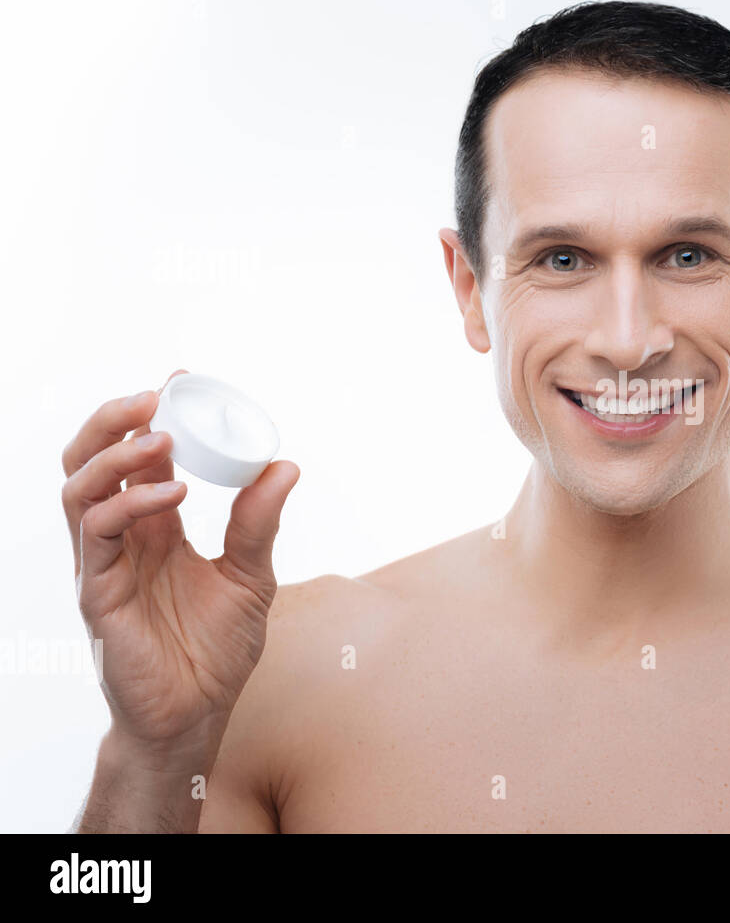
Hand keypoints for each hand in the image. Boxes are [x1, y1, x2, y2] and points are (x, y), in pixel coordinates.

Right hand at [61, 369, 299, 761]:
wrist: (197, 714)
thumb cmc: (215, 650)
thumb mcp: (251, 575)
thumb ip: (259, 521)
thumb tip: (285, 465)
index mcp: (154, 528)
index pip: (140, 458)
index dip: (152, 416)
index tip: (180, 380)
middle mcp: (121, 539)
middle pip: (91, 460)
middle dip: (114, 419)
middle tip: (156, 394)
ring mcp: (103, 564)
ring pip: (80, 488)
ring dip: (116, 453)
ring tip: (162, 434)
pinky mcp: (97, 593)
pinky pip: (97, 534)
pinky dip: (130, 504)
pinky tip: (171, 494)